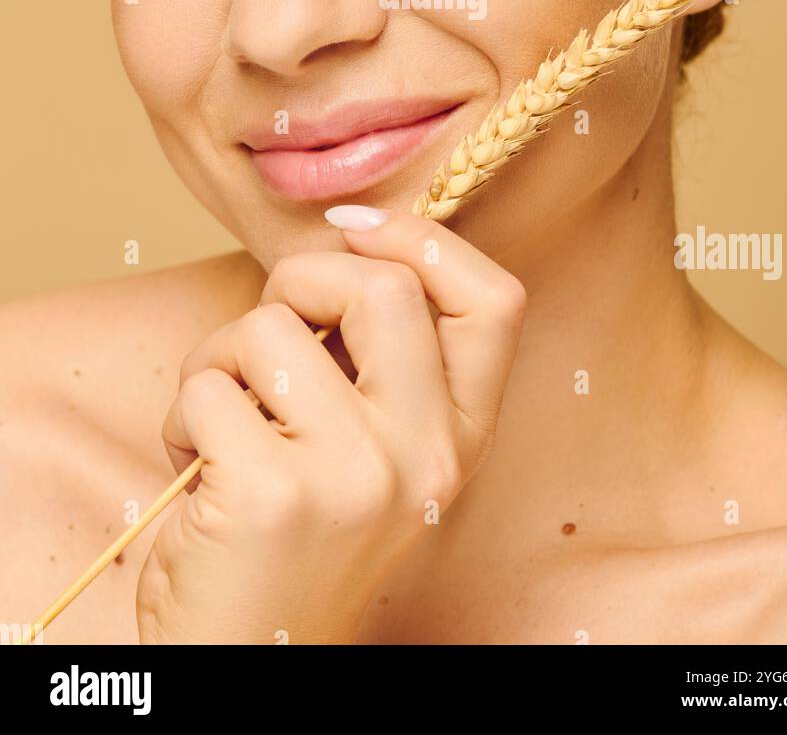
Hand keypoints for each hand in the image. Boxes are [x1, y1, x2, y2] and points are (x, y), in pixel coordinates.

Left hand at [136, 208, 526, 643]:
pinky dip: (183, 415)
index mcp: (459, 437)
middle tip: (267, 337)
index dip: (426, 239)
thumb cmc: (296, 541)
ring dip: (220, 360)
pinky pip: (207, 387)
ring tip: (221, 424)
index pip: (495, 302)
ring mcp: (356, 476)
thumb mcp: (373, 451)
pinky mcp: (274, 494)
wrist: (250, 659)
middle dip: (300, 279)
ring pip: (270, 329)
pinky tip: (195, 469)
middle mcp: (425, 455)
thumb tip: (343, 242)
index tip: (353, 234)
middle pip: (382, 287)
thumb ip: (377, 361)